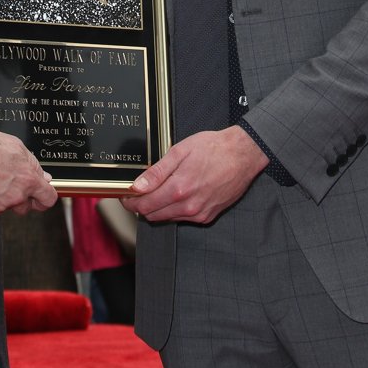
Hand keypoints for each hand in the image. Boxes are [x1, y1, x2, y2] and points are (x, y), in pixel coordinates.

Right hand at [0, 125, 56, 216]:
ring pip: (4, 208)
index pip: (47, 199)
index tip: (42, 196)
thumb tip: (43, 176)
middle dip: (20, 198)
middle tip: (7, 182)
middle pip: (25, 207)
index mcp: (27, 180)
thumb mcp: (15, 146)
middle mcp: (14, 197)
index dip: (45, 198)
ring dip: (0, 198)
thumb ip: (32, 164)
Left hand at [121, 125, 267, 223]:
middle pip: (153, 216)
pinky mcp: (208, 216)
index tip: (125, 195)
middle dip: (142, 205)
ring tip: (159, 189)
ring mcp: (199, 214)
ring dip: (158, 208)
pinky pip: (183, 218)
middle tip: (139, 192)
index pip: (144, 206)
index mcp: (179, 189)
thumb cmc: (213, 148)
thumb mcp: (180, 152)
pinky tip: (178, 193)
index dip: (130, 202)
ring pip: (167, 218)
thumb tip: (138, 186)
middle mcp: (189, 206)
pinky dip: (175, 209)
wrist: (242, 155)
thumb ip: (157, 171)